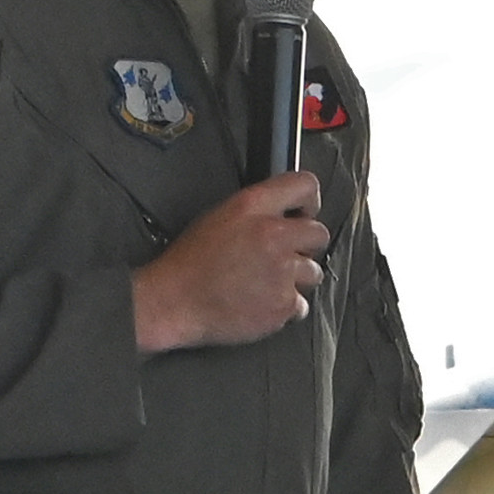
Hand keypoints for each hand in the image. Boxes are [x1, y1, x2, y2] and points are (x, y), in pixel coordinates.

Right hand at [132, 172, 331, 352]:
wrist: (174, 301)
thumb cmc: (189, 263)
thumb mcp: (219, 216)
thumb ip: (257, 211)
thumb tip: (283, 214)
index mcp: (253, 207)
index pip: (305, 185)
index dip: (309, 201)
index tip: (305, 212)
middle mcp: (272, 235)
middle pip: (319, 234)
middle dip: (305, 245)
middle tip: (284, 255)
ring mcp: (281, 271)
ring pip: (313, 272)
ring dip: (296, 279)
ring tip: (266, 283)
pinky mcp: (283, 303)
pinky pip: (301, 305)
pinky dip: (285, 308)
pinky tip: (261, 303)